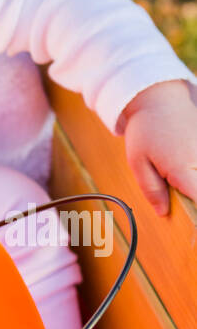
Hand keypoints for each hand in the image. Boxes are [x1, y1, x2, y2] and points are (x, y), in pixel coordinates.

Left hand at [122, 80, 196, 213]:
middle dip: (194, 200)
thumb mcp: (138, 161)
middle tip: (175, 189)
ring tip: (178, 177)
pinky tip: (184, 168)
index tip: (193, 229)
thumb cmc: (146, 129)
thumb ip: (151, 189)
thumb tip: (163, 212)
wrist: (160, 98)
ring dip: (193, 184)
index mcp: (182, 169)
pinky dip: (194, 172)